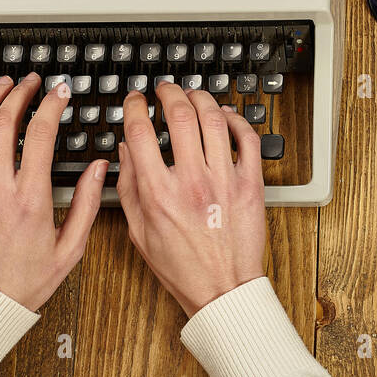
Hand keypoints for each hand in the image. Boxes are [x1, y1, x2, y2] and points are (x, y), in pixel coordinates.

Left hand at [0, 74, 105, 310]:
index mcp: (28, 198)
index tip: (59, 92)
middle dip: (18, 93)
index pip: (38, 133)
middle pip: (1, 121)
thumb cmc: (24, 281)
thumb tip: (100, 168)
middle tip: (31, 82)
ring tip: (1, 88)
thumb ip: (87, 202)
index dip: (50, 105)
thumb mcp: (71, 247)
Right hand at [117, 83, 265, 315]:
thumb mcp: (139, 231)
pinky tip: (226, 116)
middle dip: (170, 94)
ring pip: (215, 121)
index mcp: (159, 194)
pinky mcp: (251, 184)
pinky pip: (247, 140)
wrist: (222, 287)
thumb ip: (129, 187)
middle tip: (166, 90)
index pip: (139, 134)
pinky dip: (237, 120)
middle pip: (180, 117)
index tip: (136, 100)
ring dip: (202, 100)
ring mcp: (224, 181)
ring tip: (194, 95)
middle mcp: (192, 182)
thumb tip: (125, 150)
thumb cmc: (181, 265)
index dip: (135, 107)